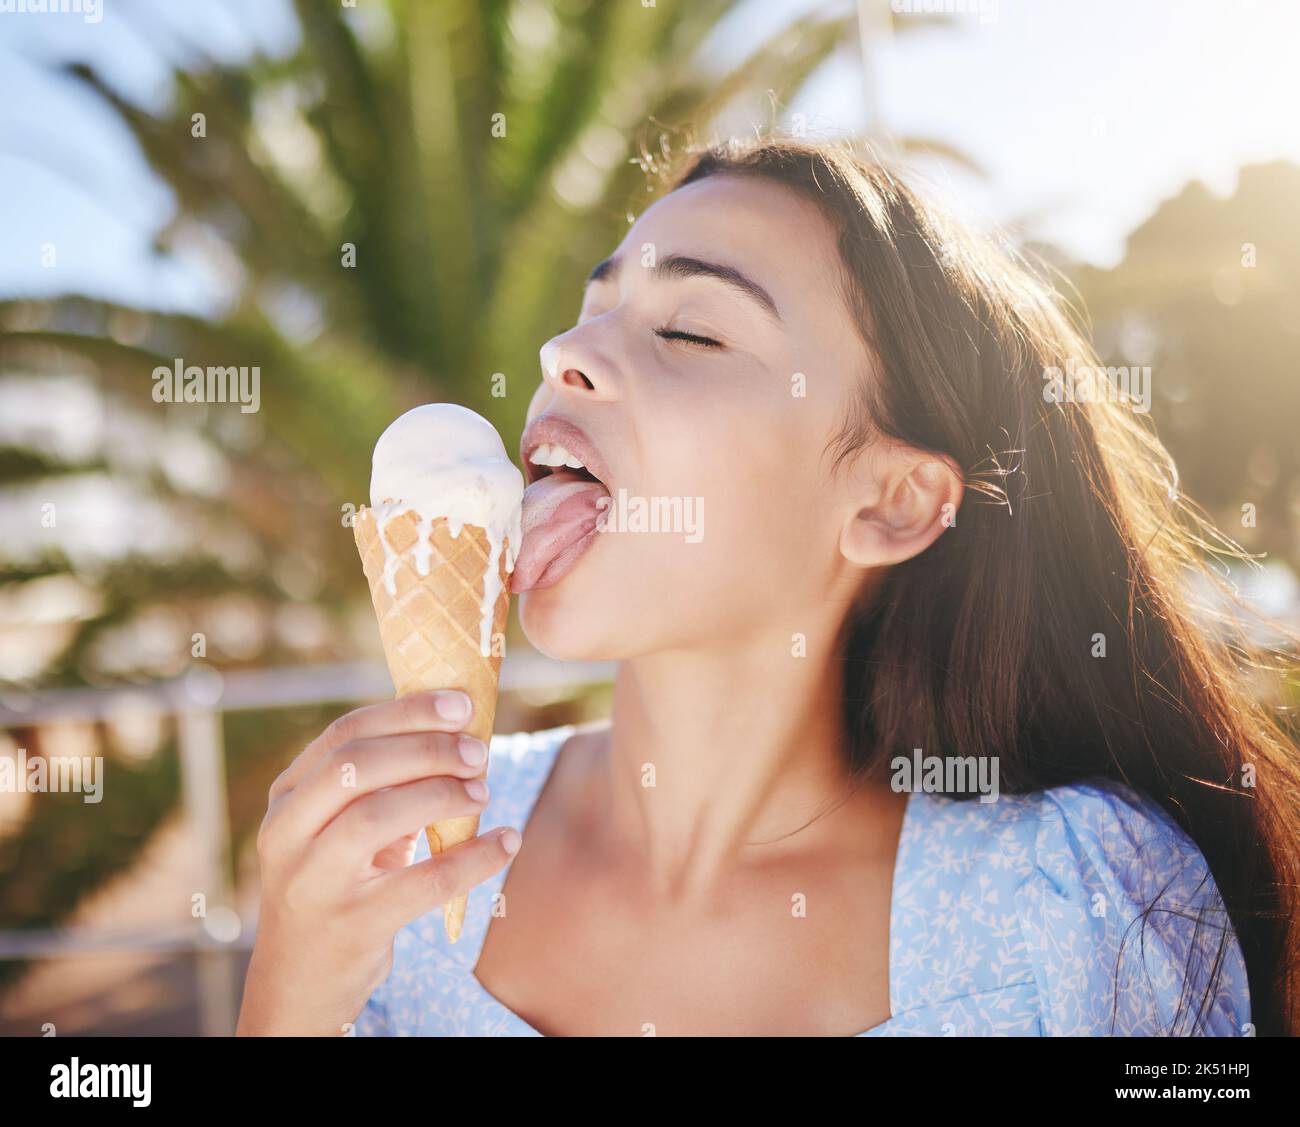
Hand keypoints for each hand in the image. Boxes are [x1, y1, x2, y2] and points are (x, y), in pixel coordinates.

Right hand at [235, 690, 520, 1035]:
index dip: (407, 713)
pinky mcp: (351, 926)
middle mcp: (287, 835)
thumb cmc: (337, 882)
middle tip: (477, 751)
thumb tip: (457, 728)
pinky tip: (506, 841)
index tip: (460, 705)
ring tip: (483, 792)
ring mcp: (313, 882)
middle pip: (356, 767)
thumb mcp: (339, 827)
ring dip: (442, 794)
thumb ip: (380, 781)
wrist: (300, 979)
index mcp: (287, 797)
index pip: (344, 735)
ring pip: (377, 817)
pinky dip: (474, 857)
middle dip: (426, 749)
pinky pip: (423, 883)